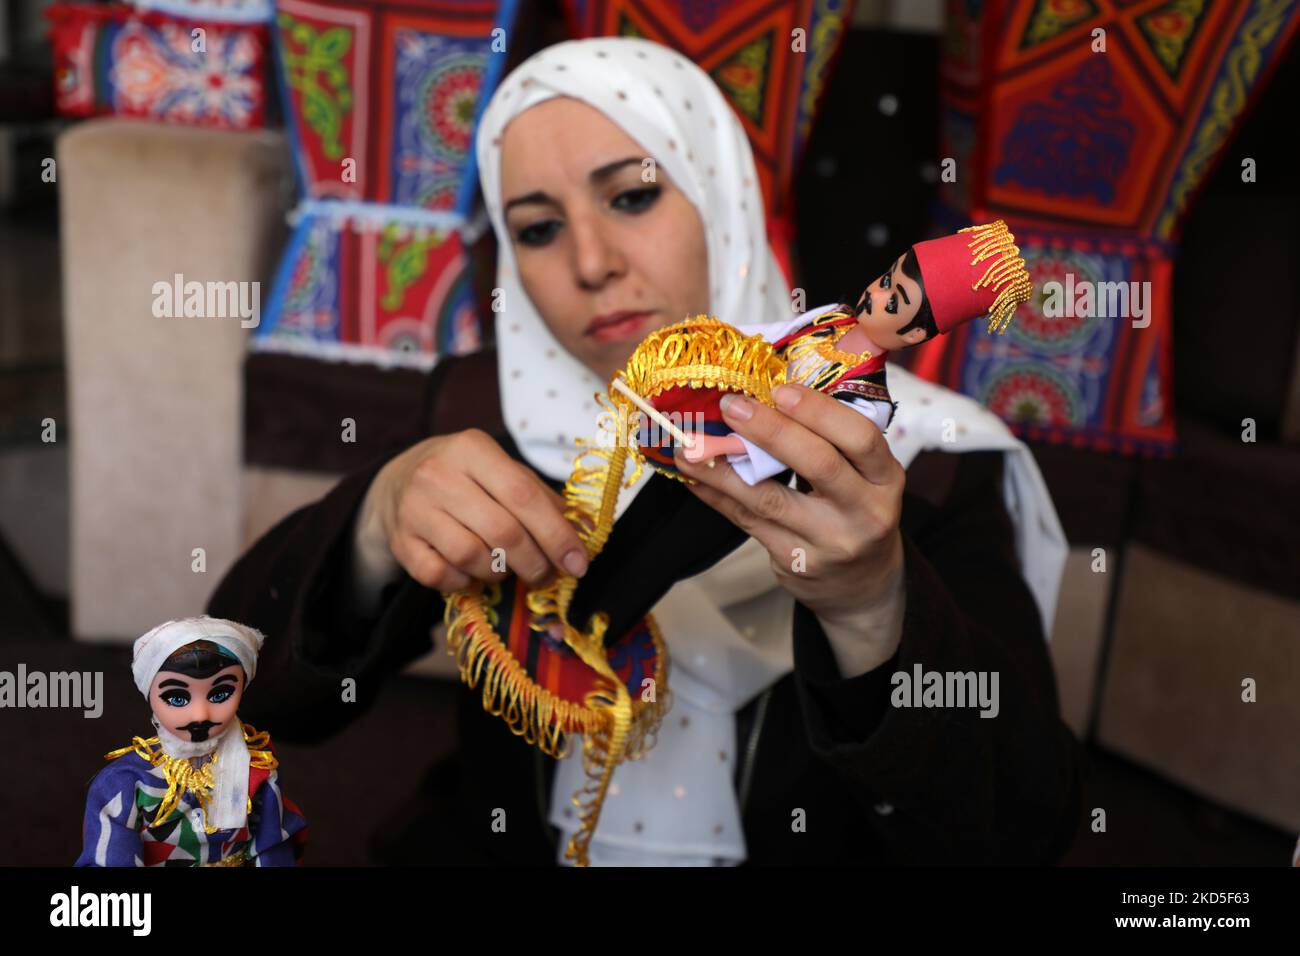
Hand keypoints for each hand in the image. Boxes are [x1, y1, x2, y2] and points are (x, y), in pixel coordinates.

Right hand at [356, 429, 588, 592]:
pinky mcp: (400, 541)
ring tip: (505, 567)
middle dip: (534, 562)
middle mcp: (439, 474)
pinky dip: (464, 582)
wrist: (397, 482)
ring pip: (472, 556)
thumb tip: (582, 534)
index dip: (556, 534)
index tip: (578, 563)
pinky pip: (441, 576)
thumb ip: (542, 498)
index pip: (524, 495)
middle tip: (545, 574)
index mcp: (473, 449)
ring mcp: (414, 508)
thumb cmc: (466, 478)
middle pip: (502, 531)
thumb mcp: (503, 472)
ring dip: (499, 572)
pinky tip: (471, 571)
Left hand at [674, 384, 905, 647]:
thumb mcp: (864, 475)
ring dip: (722, 468)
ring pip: (769, 499)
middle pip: (818, 464)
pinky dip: (716, 495)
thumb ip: (830, 439)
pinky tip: (693, 476)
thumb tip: (766, 391)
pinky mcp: (795, 562)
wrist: (861, 584)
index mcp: (885, 478)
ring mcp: (829, 542)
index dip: (820, 411)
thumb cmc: (855, 509)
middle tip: (730, 405)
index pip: (860, 438)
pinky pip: (748, 521)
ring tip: (688, 445)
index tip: (780, 390)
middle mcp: (864, 512)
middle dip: (770, 430)